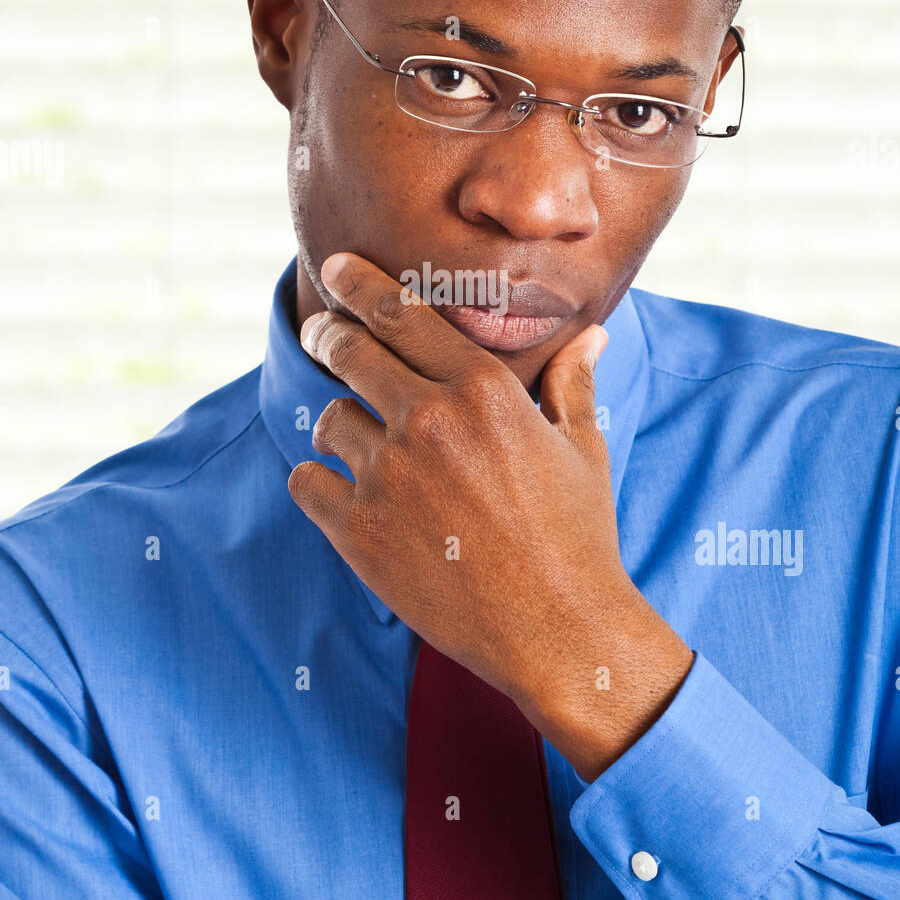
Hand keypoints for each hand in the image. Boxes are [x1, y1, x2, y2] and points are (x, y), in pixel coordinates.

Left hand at [287, 252, 692, 779]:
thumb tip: (593, 334)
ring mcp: (388, 476)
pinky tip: (340, 493)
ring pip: (327, 420)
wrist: (559, 631)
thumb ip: (572, 383)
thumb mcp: (582, 448)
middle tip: (322, 334)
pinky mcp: (358, 530)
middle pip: (349, 350)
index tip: (337, 267)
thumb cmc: (577, 535)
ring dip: (338, 426)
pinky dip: (317, 483)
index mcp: (482, 389)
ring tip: (360, 445)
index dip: (360, 284)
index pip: (402, 312)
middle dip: (328, 334)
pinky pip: (306, 481)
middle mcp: (428, 420)